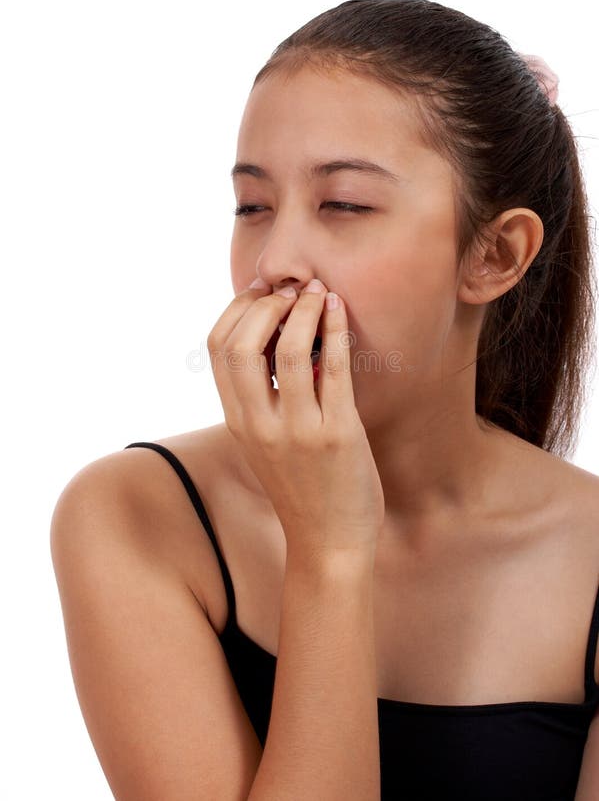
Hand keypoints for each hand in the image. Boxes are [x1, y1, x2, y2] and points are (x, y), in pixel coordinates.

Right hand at [206, 279, 384, 556]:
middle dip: (266, 304)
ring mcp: (298, 431)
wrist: (329, 545)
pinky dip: (336, 330)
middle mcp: (260, 425)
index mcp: (238, 422)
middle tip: (291, 289)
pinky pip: (335, 369)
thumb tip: (273, 343)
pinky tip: (340, 309)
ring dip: (305, 309)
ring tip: (319, 292)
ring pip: (290, 351)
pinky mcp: (338, 435)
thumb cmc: (302, 489)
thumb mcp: (264, 444)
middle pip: (242, 344)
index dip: (236, 310)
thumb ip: (260, 401)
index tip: (261, 292)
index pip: (218, 350)